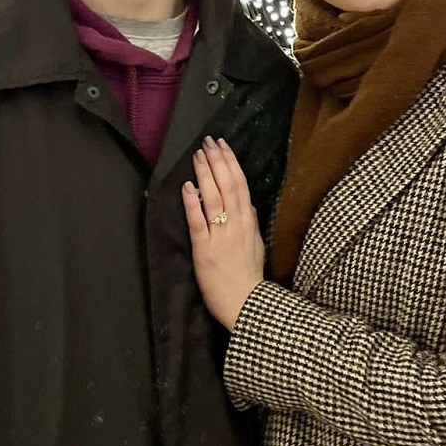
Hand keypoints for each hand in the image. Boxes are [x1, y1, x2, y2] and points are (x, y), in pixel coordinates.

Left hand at [181, 137, 265, 331]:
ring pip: (214, 198)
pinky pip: (198, 221)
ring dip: (205, 174)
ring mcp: (220, 235)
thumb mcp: (257, 245)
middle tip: (207, 141)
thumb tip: (249, 205)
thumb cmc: (250, 276)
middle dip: (217, 161)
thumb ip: (252, 223)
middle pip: (227, 185)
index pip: (240, 184)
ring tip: (198, 155)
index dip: (231, 163)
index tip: (222, 145)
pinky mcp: (205, 248)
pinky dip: (193, 202)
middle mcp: (237, 223)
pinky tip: (187, 186)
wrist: (246, 303)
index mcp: (249, 221)